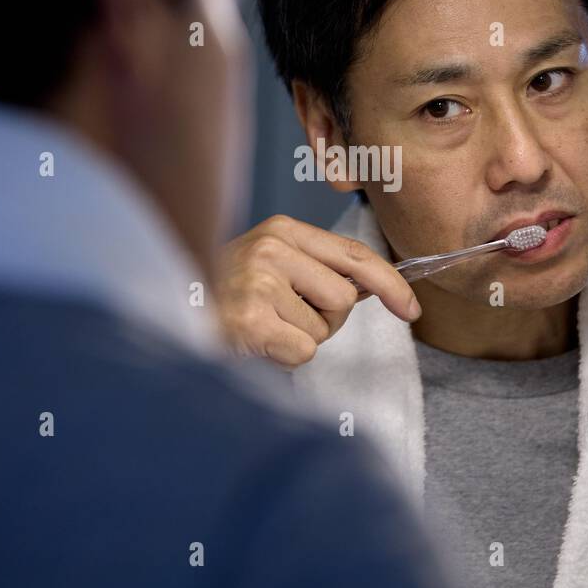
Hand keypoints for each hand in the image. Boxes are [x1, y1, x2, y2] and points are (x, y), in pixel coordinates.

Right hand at [217, 214, 422, 367]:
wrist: (175, 314)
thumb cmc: (228, 295)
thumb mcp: (270, 265)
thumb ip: (315, 269)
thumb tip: (372, 288)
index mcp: (282, 230)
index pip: (354, 255)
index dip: (390, 283)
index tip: (411, 309)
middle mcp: (272, 249)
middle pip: (345, 298)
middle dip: (327, 320)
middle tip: (287, 319)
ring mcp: (260, 282)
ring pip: (323, 329)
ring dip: (301, 339)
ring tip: (265, 329)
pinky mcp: (252, 319)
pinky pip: (303, 350)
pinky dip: (285, 357)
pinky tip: (257, 344)